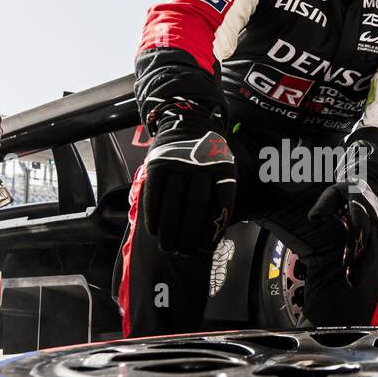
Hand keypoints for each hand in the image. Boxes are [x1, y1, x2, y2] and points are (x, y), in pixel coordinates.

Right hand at [141, 110, 235, 253]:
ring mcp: (179, 164)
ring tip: (169, 247)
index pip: (221, 205)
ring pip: (174, 204)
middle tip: (183, 253)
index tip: (205, 248)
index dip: (212, 231)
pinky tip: (154, 230)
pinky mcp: (159, 164)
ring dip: (170, 230)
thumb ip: (220, 198)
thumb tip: (213, 235)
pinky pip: (155, 194)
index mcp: (224, 171)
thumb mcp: (223, 170)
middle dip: (189, 235)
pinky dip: (154, 216)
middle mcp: (202, 167)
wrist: (187, 123)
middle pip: (196, 208)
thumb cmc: (208, 158)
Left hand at [309, 177, 377, 287]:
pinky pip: (373, 252)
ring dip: (364, 268)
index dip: (355, 243)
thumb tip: (313, 218)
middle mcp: (372, 217)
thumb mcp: (333, 192)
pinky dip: (365, 266)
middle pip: (368, 243)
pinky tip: (356, 279)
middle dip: (360, 262)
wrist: (368, 188)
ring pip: (372, 250)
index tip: (347, 260)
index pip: (360, 225)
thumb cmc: (345, 192)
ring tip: (353, 283)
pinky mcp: (376, 236)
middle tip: (350, 279)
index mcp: (361, 204)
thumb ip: (323, 204)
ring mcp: (376, 227)